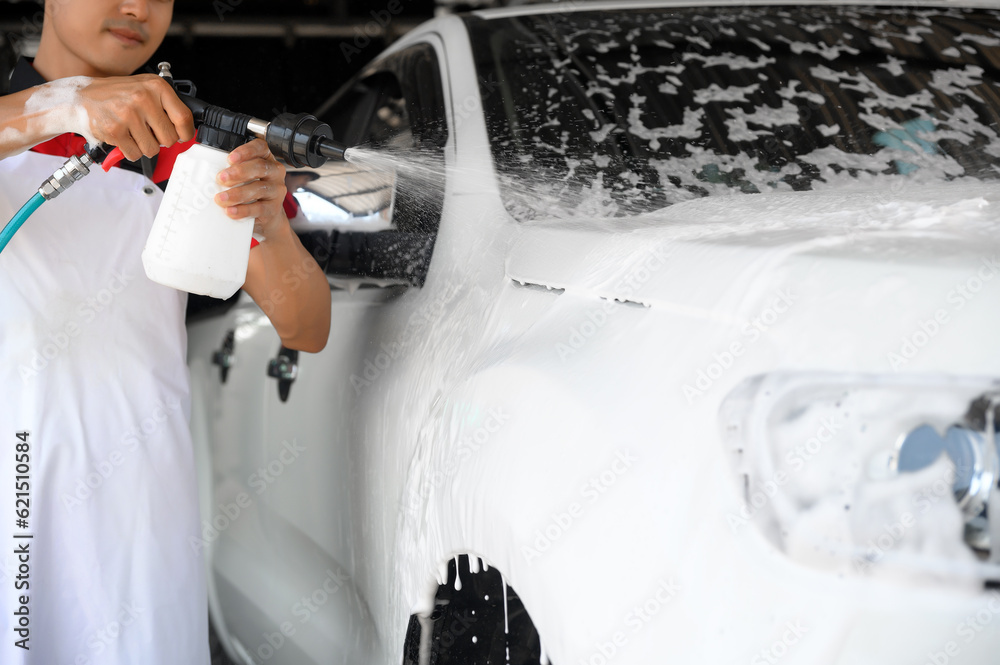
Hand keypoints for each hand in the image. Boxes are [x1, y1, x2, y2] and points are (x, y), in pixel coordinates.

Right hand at [76, 74, 194, 160]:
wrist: (80, 97)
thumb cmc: (116, 95)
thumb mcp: (145, 89)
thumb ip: (166, 106)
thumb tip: (186, 130)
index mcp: (155, 86)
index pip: (184, 117)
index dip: (185, 133)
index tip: (182, 136)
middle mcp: (143, 98)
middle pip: (169, 138)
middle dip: (160, 141)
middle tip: (148, 132)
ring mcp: (128, 114)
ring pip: (152, 149)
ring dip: (144, 147)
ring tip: (132, 133)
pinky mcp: (115, 130)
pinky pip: (134, 154)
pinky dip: (129, 151)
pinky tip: (122, 137)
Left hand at [214, 139, 288, 237]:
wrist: (267, 218)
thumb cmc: (251, 192)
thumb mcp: (243, 177)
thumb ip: (230, 170)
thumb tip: (202, 171)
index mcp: (266, 159)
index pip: (260, 147)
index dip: (246, 151)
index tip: (230, 159)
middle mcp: (274, 173)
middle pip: (260, 167)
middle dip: (239, 172)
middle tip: (221, 178)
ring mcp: (276, 191)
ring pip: (259, 188)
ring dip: (237, 193)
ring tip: (221, 198)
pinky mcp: (273, 209)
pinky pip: (259, 208)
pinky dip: (243, 210)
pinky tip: (231, 211)